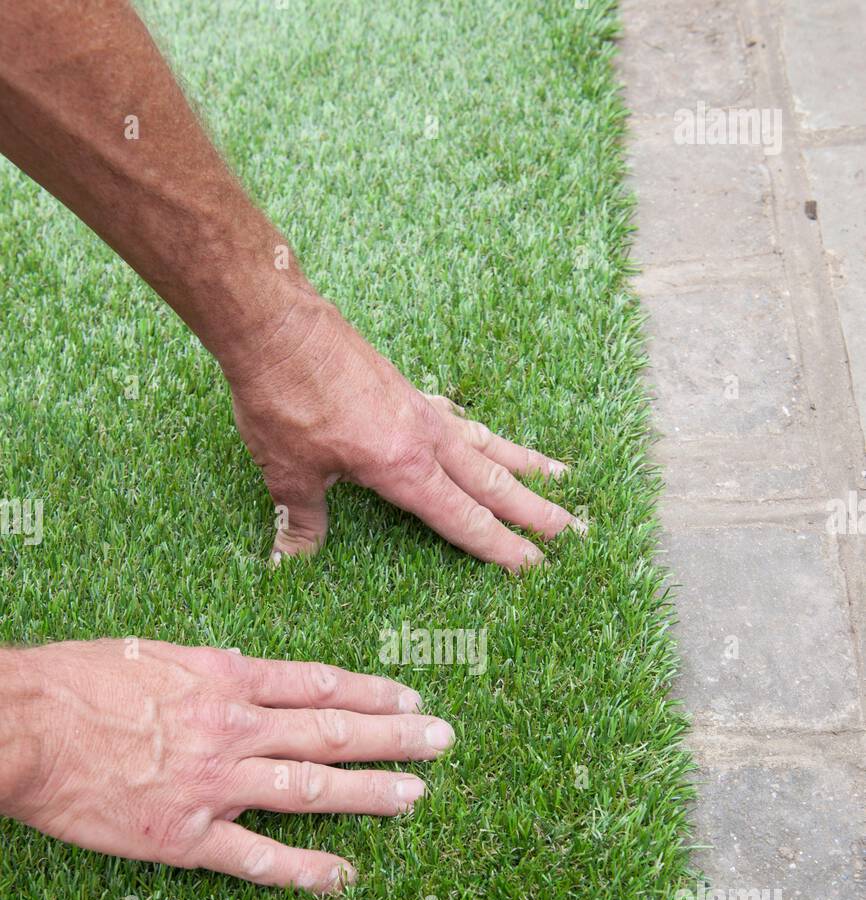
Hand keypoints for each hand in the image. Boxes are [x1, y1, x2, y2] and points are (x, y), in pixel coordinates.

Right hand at [3, 639, 454, 892]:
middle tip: (443, 741)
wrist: (25, 727)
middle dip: (394, 737)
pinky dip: (304, 869)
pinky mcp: (185, 836)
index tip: (410, 698)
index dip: (370, 692)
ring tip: (415, 796)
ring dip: (369, 793)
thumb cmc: (77, 682)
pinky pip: (257, 857)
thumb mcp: (152, 654)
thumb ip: (208, 670)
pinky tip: (343, 877)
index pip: (318, 685)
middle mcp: (233, 729)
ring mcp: (215, 785)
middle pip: (331, 732)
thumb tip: (248, 672)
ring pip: (310, 789)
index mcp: (224, 678)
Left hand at [226, 289, 584, 568]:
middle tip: (576, 529)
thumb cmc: (284, 398)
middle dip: (536, 511)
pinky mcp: (405, 388)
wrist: (277, 324)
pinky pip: (456, 418)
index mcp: (403, 467)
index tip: (536, 566)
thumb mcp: (288, 471)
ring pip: (486, 445)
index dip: (500, 547)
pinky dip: (478, 433)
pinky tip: (481, 434)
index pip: (463, 519)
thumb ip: (301, 520)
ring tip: (561, 476)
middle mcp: (426, 438)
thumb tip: (288, 562)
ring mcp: (420, 409)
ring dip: (524, 466)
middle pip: (493, 483)